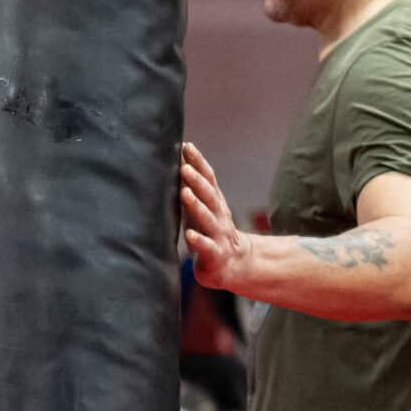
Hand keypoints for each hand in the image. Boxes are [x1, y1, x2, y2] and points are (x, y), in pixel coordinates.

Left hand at [179, 142, 253, 290]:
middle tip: (184, 167)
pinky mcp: (215, 254)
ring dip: (196, 204)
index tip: (186, 146)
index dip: (198, 162)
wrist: (234, 264)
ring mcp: (218, 234)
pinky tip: (189, 234)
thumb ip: (191, 190)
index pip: (208, 178)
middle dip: (197, 180)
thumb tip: (176, 163)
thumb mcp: (201, 209)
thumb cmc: (210, 233)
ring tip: (185, 193)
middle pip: (209, 195)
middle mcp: (219, 215)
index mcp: (215, 202)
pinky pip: (207, 247)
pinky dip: (198, 240)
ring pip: (208, 218)